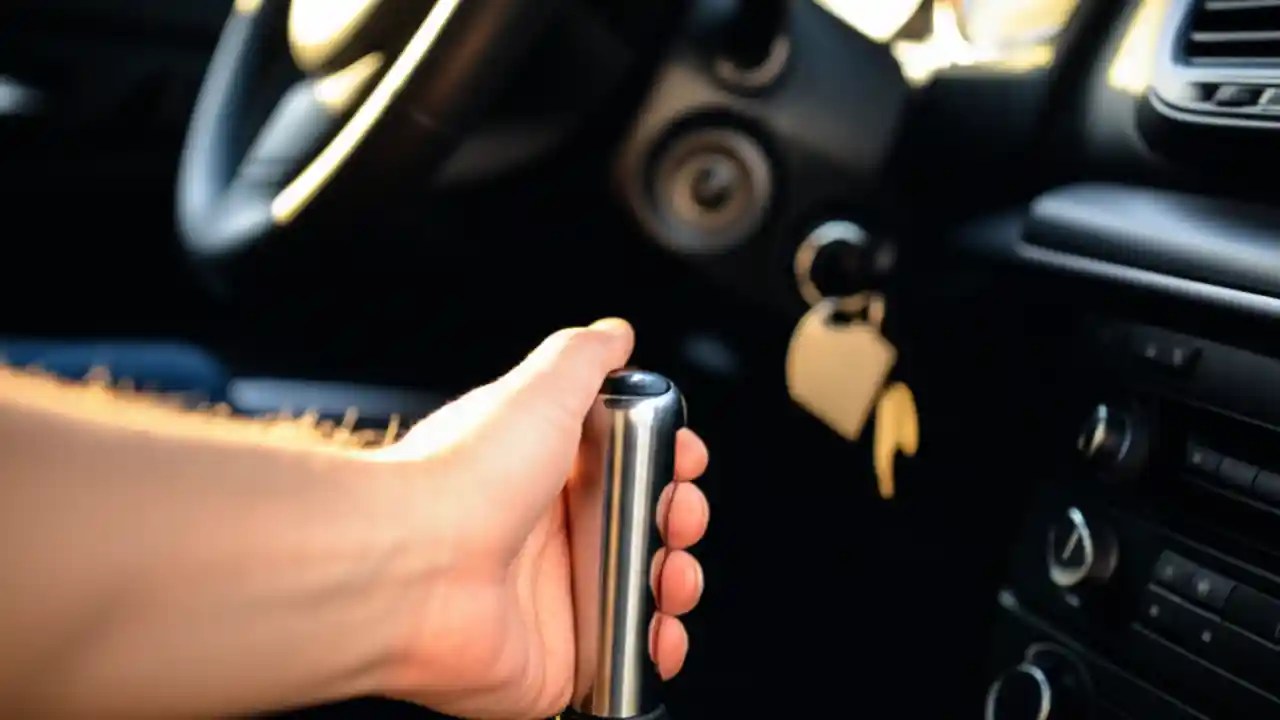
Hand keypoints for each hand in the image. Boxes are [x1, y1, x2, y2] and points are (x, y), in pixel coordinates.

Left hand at [373, 320, 708, 718]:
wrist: (408, 567)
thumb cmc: (464, 477)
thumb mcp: (538, 390)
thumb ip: (584, 356)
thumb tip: (616, 334)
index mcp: (541, 472)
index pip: (623, 466)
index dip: (664, 463)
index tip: (684, 461)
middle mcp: (544, 537)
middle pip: (640, 531)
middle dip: (677, 522)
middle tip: (678, 517)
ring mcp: (549, 601)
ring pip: (638, 596)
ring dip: (674, 585)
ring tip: (672, 576)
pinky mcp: (552, 660)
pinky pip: (617, 665)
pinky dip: (650, 654)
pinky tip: (659, 633)